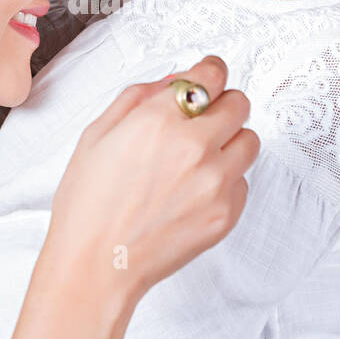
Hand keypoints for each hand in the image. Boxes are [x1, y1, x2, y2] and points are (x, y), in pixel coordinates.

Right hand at [42, 54, 258, 306]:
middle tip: (203, 121)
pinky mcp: (226, 213)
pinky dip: (226, 181)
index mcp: (159, 119)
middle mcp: (194, 146)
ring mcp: (215, 181)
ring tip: (200, 159)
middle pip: (239, 103)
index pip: (212, 74)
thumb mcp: (97, 134)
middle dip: (222, 106)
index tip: (210, 76)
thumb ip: (139, 97)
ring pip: (250, 141)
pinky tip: (193, 193)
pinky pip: (244, 181)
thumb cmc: (89, 205)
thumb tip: (174, 81)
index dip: (210, 72)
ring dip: (230, 142)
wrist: (96, 265)